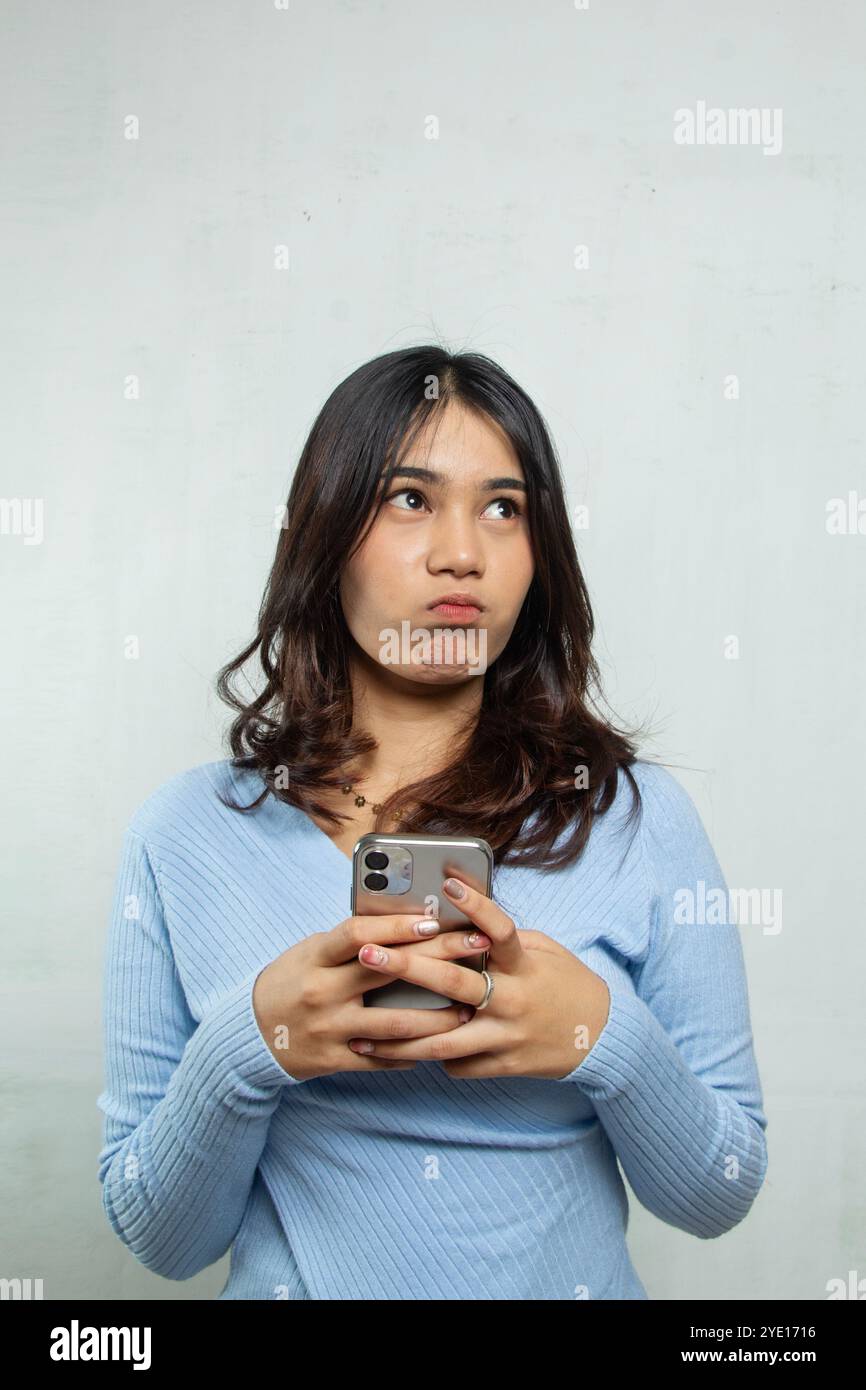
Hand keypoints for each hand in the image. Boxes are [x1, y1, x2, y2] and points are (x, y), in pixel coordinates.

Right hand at [252, 912, 491, 1080]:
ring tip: (469, 1007)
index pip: (360, 935)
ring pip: (395, 1024)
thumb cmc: (291, 980)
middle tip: (476, 947)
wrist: (251, 1033)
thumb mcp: (311, 951)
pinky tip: (440, 1042)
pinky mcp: (336, 1060)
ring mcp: (331, 1029)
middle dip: (438, 959)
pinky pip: (384, 1058)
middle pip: (389, 973)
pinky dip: (414, 1050)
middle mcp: (323, 992)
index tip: (436, 920)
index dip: (399, 926)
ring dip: (438, 1016)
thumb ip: (350, 941)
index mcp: (316, 957)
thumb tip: (404, 921)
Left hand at [346, 875, 610, 1079]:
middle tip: (367, 952)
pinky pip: (457, 1065)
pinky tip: (402, 1054)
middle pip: (452, 983)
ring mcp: (506, 1036)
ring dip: (399, 1038)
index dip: (475, 904)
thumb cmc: (566, 984)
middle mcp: (512, 999)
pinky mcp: (503, 1065)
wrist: (599, 1038)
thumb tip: (460, 920)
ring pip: (443, 1040)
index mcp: (524, 965)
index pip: (499, 929)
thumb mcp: (544, 951)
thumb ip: (504, 940)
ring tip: (361, 1034)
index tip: (446, 883)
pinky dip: (431, 1056)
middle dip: (406, 966)